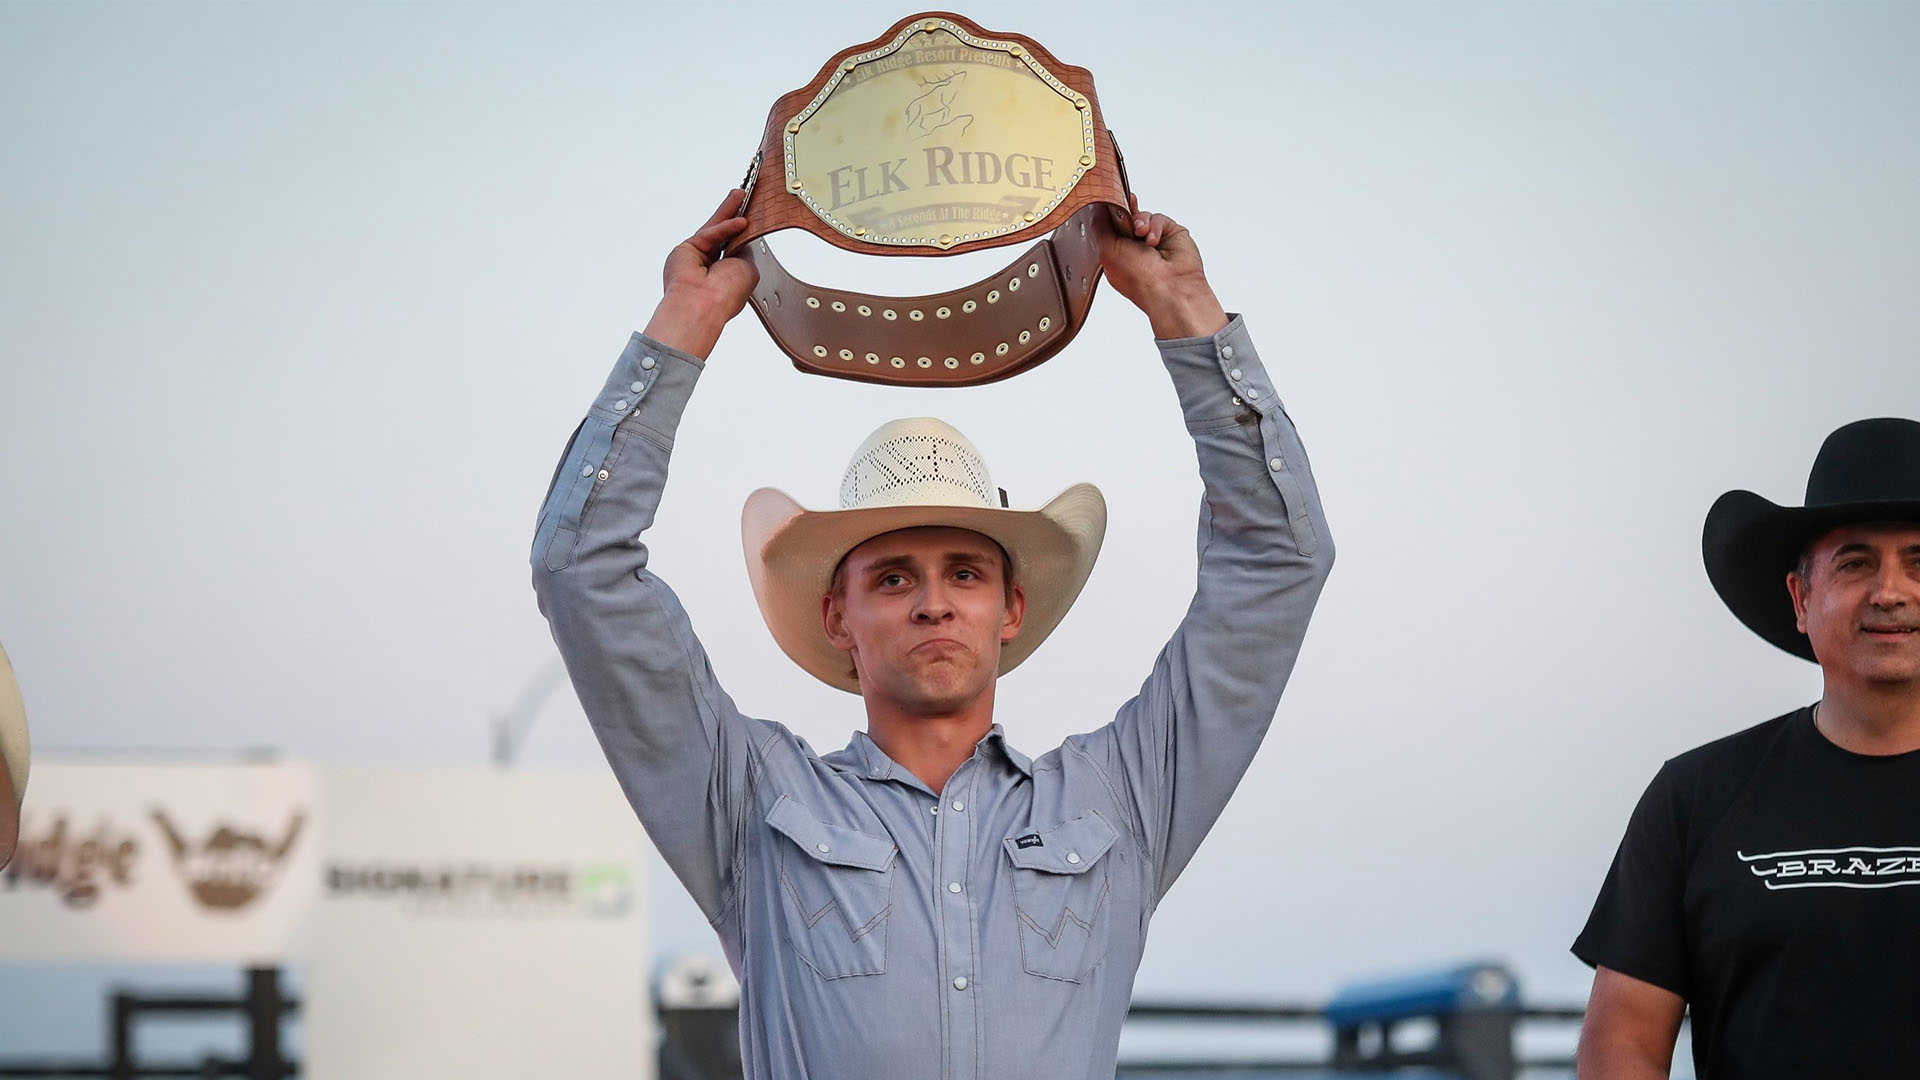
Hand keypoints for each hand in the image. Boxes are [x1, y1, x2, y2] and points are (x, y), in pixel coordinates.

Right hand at [642, 189, 760, 357]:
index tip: (753, 216)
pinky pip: (710, 234)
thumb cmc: (725, 296)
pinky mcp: (686, 249)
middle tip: (744, 196)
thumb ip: (744, 251)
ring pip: (714, 228)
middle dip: (734, 214)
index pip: (735, 247)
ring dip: (728, 210)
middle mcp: (709, 266)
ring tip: (741, 194)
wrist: (703, 305)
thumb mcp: (747, 268)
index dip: (743, 232)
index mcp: (725, 275)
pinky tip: (739, 221)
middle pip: (723, 233)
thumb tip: (743, 234)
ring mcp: (696, 257)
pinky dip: (725, 227)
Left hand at [1097, 194, 1228, 339]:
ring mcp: (1154, 240)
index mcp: (1118, 254)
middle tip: (1127, 218)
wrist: (1169, 288)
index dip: (1110, 215)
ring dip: (1141, 222)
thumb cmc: (1137, 278)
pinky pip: (1159, 219)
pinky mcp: (1172, 234)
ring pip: (1144, 216)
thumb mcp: (1107, 250)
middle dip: (1126, 214)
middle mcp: (1136, 247)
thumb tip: (1099, 209)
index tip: (1110, 203)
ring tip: (1140, 234)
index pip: (1111, 228)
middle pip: (1128, 218)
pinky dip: (1155, 227)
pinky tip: (1154, 241)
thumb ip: (1100, 227)